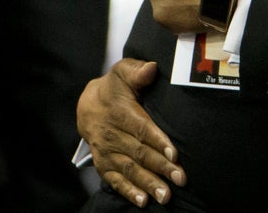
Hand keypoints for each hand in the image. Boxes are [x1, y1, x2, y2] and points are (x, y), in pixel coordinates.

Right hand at [76, 59, 184, 206]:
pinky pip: (115, 180)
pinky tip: (143, 201)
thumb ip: (136, 71)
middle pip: (139, 153)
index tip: (174, 154)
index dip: (158, 141)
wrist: (87, 104)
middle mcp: (111, 135)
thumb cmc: (114, 87)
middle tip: (180, 179)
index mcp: (119, 112)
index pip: (141, 128)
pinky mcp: (104, 164)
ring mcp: (106, 152)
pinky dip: (129, 191)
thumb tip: (151, 68)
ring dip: (148, 183)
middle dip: (160, 167)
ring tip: (165, 196)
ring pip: (129, 170)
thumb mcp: (123, 72)